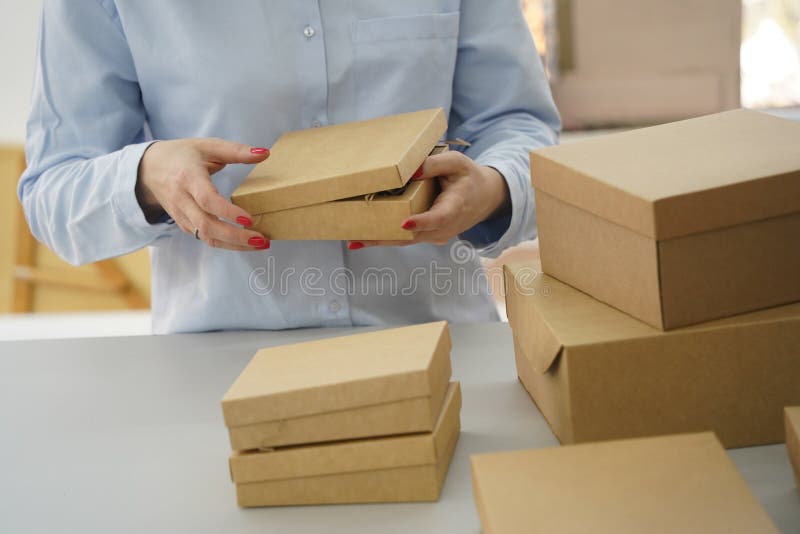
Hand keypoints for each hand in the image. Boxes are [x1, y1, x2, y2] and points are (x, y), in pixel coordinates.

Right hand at [136, 138, 271, 250]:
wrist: (149, 168)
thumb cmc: (182, 155)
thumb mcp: (208, 146)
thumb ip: (236, 151)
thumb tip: (264, 153)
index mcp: (188, 177)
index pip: (207, 199)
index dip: (227, 212)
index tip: (249, 219)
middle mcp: (182, 199)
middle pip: (206, 225)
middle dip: (236, 236)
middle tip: (262, 240)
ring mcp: (181, 214)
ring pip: (206, 237)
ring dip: (234, 245)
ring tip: (259, 244)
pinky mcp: (183, 224)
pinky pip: (204, 238)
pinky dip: (225, 243)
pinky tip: (244, 243)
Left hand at [347, 150, 508, 248]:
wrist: (483, 198)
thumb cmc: (468, 177)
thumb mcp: (457, 163)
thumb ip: (436, 164)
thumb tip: (411, 170)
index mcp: (455, 207)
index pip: (439, 218)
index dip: (422, 222)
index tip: (404, 223)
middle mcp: (445, 227)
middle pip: (414, 236)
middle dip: (386, 238)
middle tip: (359, 239)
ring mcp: (436, 235)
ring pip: (407, 241)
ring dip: (381, 241)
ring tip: (355, 241)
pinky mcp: (428, 236)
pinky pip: (407, 239)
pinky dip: (387, 237)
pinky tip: (364, 238)